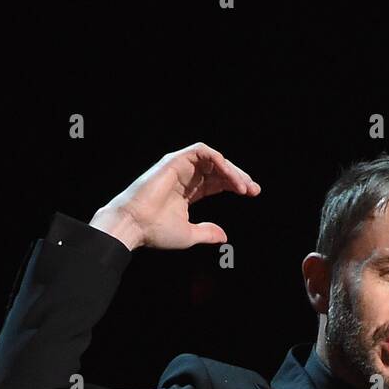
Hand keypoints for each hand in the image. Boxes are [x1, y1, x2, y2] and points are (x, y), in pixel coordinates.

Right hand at [90, 143, 260, 250]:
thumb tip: (224, 236)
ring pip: (213, 159)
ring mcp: (180, 166)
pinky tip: (231, 179)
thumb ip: (206, 232)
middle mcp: (185, 176)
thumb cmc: (155, 231)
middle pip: (218, 169)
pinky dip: (220, 162)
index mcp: (188, 191)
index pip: (216, 182)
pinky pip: (203, 152)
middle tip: (254, 190)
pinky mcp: (175, 160)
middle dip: (238, 177)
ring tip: (244, 187)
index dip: (234, 185)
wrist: (135, 225)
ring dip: (231, 170)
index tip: (252, 194)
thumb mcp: (189, 234)